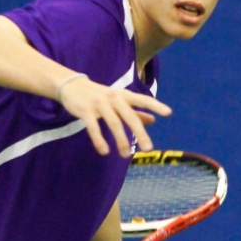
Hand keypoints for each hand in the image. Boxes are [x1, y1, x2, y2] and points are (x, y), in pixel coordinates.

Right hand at [57, 76, 171, 157]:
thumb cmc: (100, 95)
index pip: (142, 99)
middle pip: (129, 116)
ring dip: (121, 140)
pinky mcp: (85, 111)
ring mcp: (99, 104)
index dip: (155, 105)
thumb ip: (135, 111)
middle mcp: (113, 98)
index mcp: (123, 95)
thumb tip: (153, 121)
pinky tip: (104, 152)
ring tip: (126, 155)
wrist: (72, 85)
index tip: (168, 113)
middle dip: (139, 132)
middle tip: (148, 148)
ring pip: (113, 123)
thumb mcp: (118, 100)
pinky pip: (93, 127)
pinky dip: (99, 140)